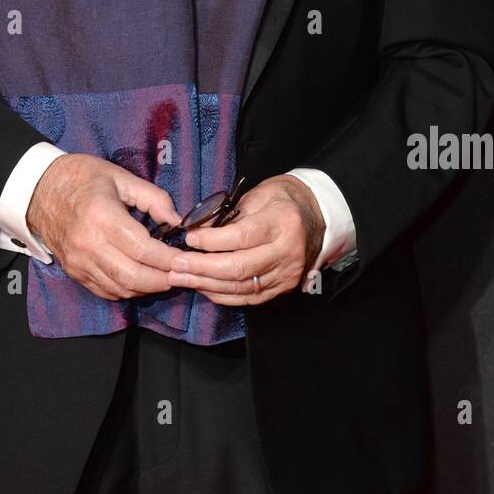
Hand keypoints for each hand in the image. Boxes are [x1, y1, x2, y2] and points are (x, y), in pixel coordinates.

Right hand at [25, 153, 184, 301]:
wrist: (39, 189)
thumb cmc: (83, 178)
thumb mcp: (121, 177)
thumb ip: (153, 199)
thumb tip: (177, 222)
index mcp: (102, 216)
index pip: (143, 249)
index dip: (169, 258)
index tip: (186, 257)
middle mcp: (89, 244)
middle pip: (134, 276)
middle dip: (163, 279)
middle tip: (181, 273)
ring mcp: (79, 262)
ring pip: (121, 289)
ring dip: (147, 288)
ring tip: (165, 277)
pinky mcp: (74, 271)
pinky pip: (105, 291)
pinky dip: (127, 290)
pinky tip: (141, 279)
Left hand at [165, 174, 325, 304]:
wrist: (317, 216)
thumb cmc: (282, 200)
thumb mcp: (258, 196)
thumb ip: (229, 215)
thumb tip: (196, 231)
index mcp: (282, 223)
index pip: (242, 237)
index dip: (212, 241)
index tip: (189, 239)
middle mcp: (286, 252)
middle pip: (239, 268)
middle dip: (202, 268)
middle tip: (176, 264)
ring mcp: (286, 274)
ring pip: (241, 287)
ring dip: (206, 284)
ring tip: (181, 277)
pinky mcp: (283, 288)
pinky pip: (249, 298)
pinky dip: (223, 295)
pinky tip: (203, 287)